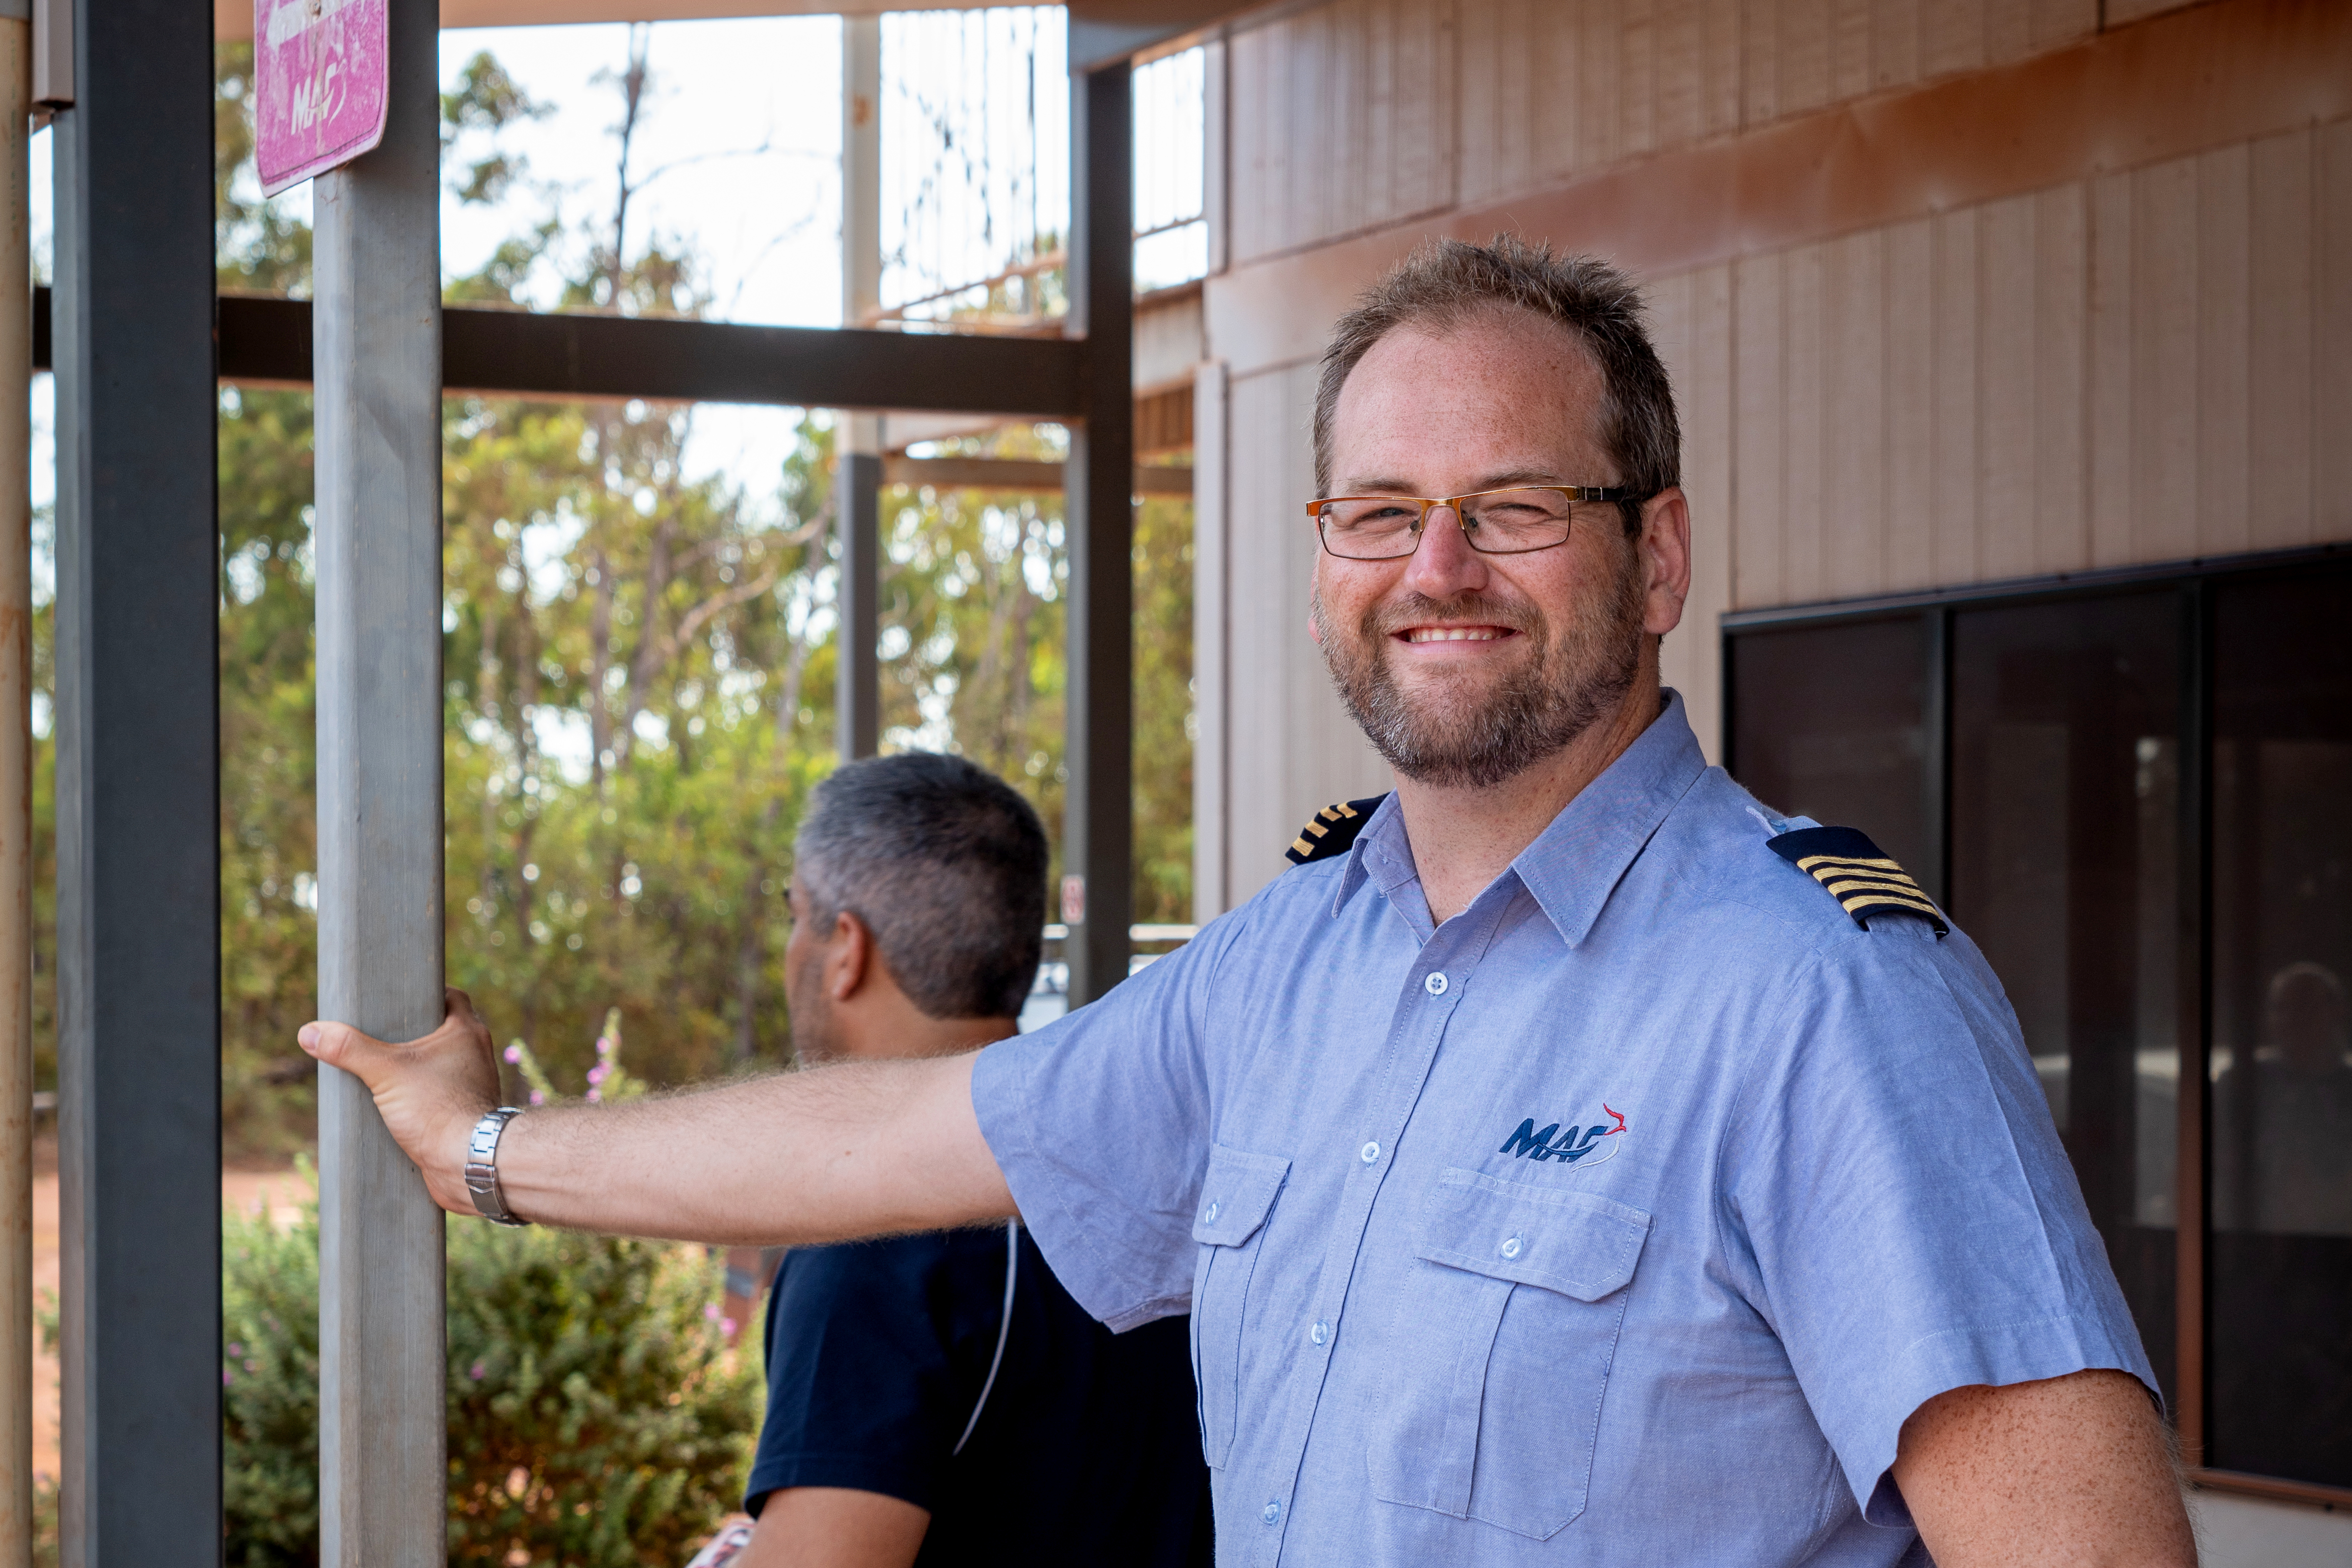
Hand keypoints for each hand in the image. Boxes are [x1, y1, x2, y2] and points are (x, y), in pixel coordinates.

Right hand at [299, 987, 502, 1217]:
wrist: (467, 1162)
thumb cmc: (438, 1109)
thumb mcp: (387, 1071)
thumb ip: (349, 1049)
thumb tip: (310, 1032)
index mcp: (467, 1031)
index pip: (450, 997)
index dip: (423, 994)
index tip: (393, 999)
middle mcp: (473, 1055)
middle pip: (437, 1032)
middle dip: (406, 1034)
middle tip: (371, 1035)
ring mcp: (468, 1085)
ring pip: (434, 1066)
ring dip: (407, 1069)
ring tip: (371, 1069)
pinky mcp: (458, 1113)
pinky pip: (433, 1095)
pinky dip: (412, 1096)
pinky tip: (385, 1103)